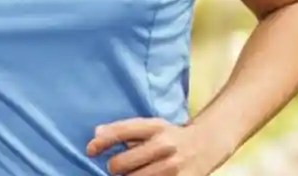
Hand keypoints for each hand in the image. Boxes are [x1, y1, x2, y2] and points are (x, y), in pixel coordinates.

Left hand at [86, 117, 229, 175]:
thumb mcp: (151, 125)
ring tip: (133, 173)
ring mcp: (172, 168)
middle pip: (121, 164)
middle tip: (118, 167)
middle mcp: (164, 146)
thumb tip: (96, 133)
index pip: (120, 132)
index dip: (100, 143)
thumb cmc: (172, 135)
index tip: (90, 150)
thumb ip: (124, 129)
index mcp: (155, 128)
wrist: (207, 145)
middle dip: (114, 167)